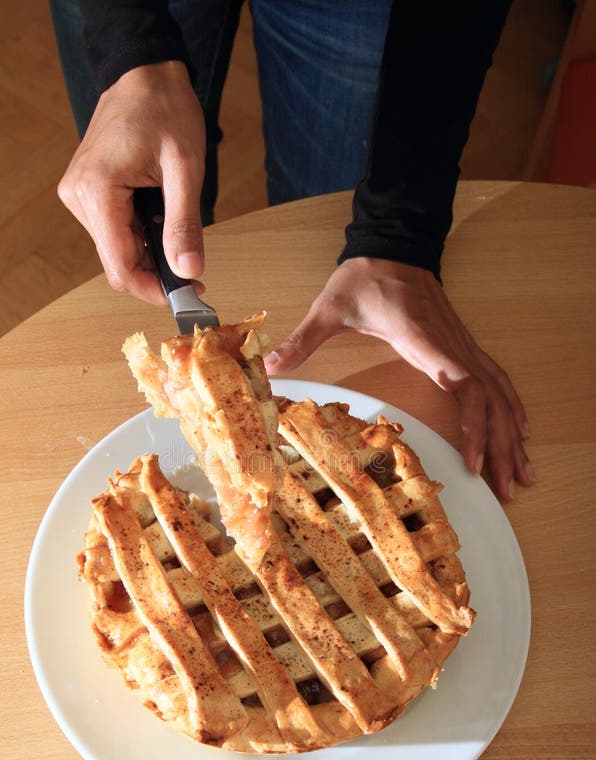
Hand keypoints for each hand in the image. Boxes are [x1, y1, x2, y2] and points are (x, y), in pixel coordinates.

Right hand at [58, 61, 205, 304]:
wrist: (143, 71)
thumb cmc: (164, 107)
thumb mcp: (185, 168)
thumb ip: (185, 223)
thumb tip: (189, 270)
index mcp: (97, 191)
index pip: (121, 267)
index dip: (154, 290)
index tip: (188, 294)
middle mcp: (78, 197)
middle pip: (118, 263)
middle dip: (156, 273)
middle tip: (195, 270)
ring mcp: (78, 195)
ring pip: (117, 251)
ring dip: (150, 255)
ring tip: (178, 232)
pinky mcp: (86, 193)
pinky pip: (114, 232)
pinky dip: (141, 238)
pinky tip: (160, 220)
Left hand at [264, 257, 534, 500]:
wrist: (392, 243)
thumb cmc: (364, 278)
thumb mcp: (330, 307)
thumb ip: (303, 340)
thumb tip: (268, 367)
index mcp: (422, 338)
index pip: (461, 381)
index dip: (473, 421)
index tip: (475, 458)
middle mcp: (450, 344)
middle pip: (490, 398)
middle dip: (500, 444)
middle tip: (507, 486)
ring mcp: (460, 344)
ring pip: (499, 392)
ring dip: (511, 433)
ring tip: (521, 474)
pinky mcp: (462, 345)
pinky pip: (496, 380)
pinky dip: (511, 408)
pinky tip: (520, 433)